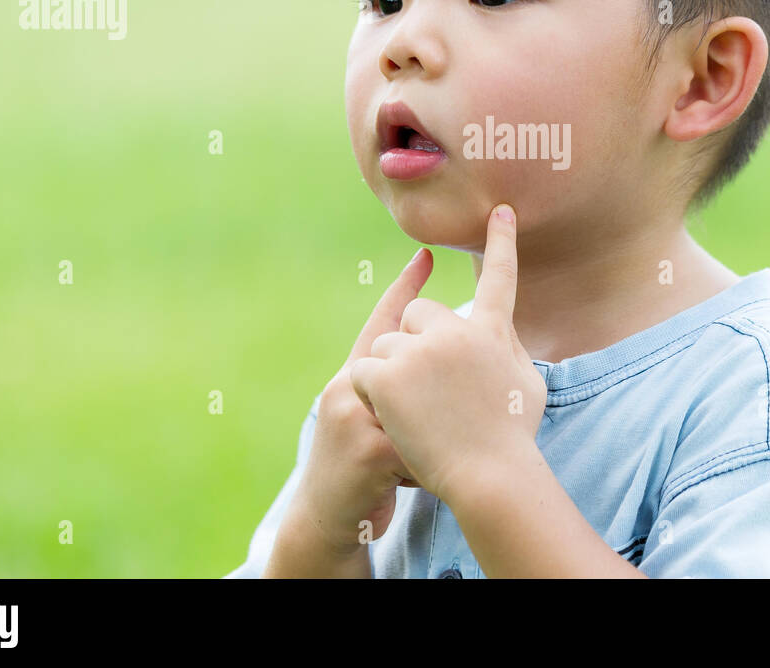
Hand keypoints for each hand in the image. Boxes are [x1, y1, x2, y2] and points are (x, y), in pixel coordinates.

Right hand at [280, 247, 432, 554]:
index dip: (406, 288)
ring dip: (431, 440)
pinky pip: (419, 446)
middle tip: (434, 433)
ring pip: (420, 409)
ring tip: (420, 464)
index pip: (384, 322)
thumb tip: (443, 357)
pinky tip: (409, 483)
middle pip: (409, 365)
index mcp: (357, 374)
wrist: (325, 516)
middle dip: (434, 400)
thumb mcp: (377, 417)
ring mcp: (354, 415)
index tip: (427, 253)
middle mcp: (348, 385)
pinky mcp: (368, 449)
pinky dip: (424, 467)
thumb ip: (400, 388)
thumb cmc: (363, 464)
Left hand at [349, 204, 546, 506]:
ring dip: (392, 374)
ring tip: (418, 415)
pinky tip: (396, 420)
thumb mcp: (527, 386)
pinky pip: (365, 369)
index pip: (499, 278)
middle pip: (418, 314)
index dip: (501, 243)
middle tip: (429, 392)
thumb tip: (498, 322)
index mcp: (491, 331)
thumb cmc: (512, 439)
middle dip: (415, 343)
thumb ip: (509, 347)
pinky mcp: (387, 374)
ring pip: (387, 343)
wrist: (489, 477)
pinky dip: (371, 395)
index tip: (500, 210)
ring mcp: (419, 350)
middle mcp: (455, 331)